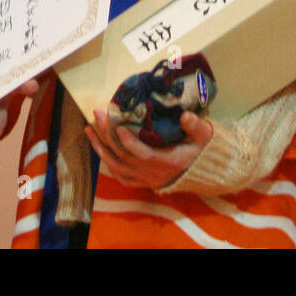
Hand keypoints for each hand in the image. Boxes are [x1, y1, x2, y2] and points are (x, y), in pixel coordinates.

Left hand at [85, 108, 213, 189]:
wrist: (205, 172)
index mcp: (166, 162)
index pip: (142, 154)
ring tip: (89, 129)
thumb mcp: (204, 135)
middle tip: (98, 113)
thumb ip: (195, 125)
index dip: (129, 142)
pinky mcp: (143, 182)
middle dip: (107, 135)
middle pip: (123, 157)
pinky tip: (100, 149)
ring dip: (101, 148)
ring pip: (116, 167)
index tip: (118, 125)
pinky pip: (121, 176)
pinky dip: (108, 163)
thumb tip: (184, 115)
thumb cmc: (203, 150)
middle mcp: (152, 174)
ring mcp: (146, 179)